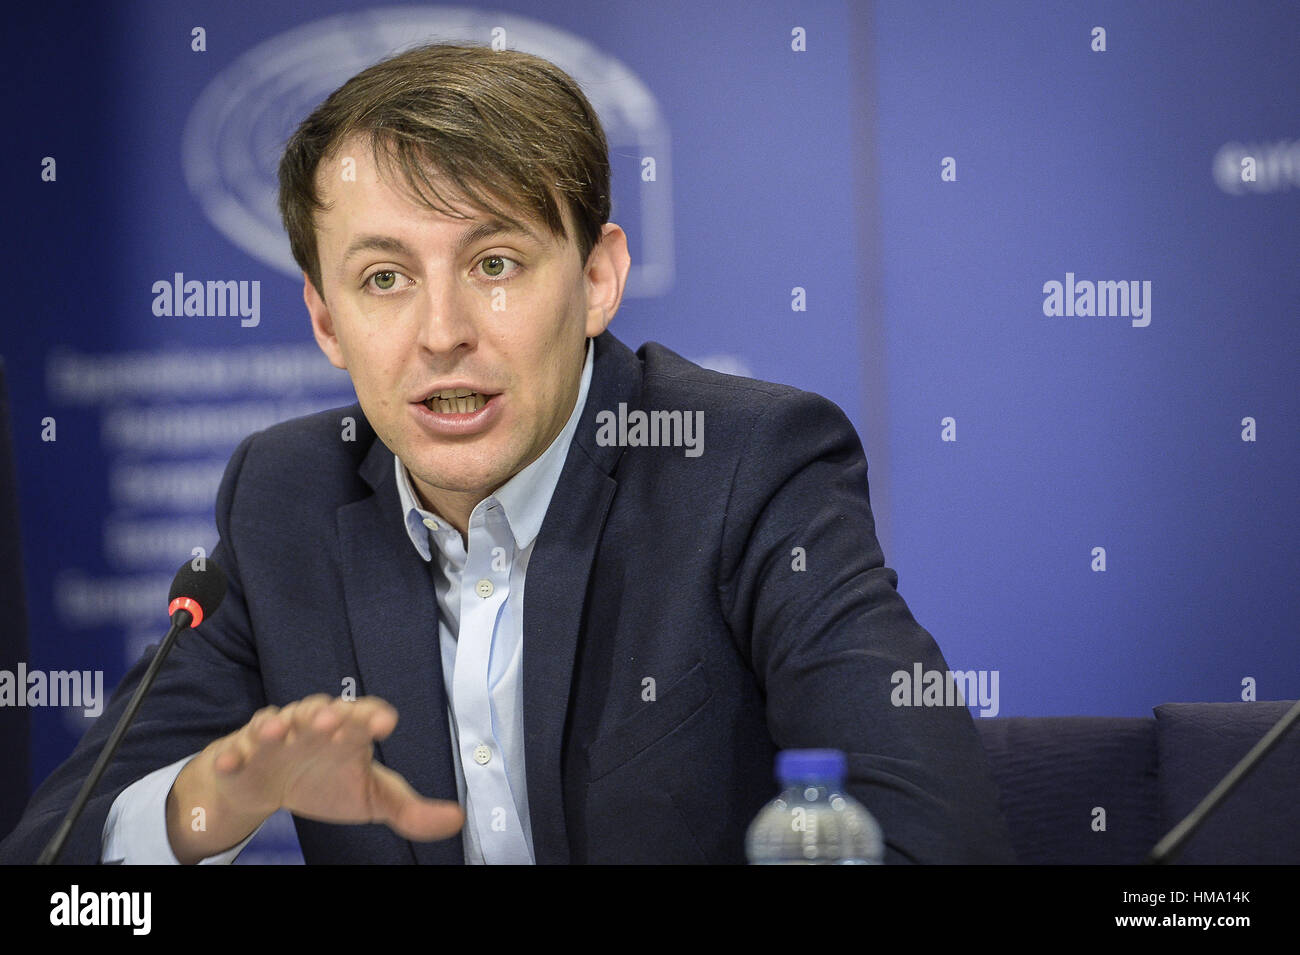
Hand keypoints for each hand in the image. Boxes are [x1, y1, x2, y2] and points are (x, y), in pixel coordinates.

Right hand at [167, 694, 463, 861]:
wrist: (265, 785)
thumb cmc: (326, 781)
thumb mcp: (372, 797)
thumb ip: (411, 810)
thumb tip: (457, 819)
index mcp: (348, 732)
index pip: (365, 716)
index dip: (374, 716)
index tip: (385, 723)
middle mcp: (312, 726)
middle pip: (320, 712)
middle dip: (326, 714)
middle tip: (334, 718)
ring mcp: (275, 738)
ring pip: (277, 722)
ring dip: (277, 725)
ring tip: (278, 731)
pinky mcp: (243, 755)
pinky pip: (236, 751)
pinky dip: (235, 755)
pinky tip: (235, 761)